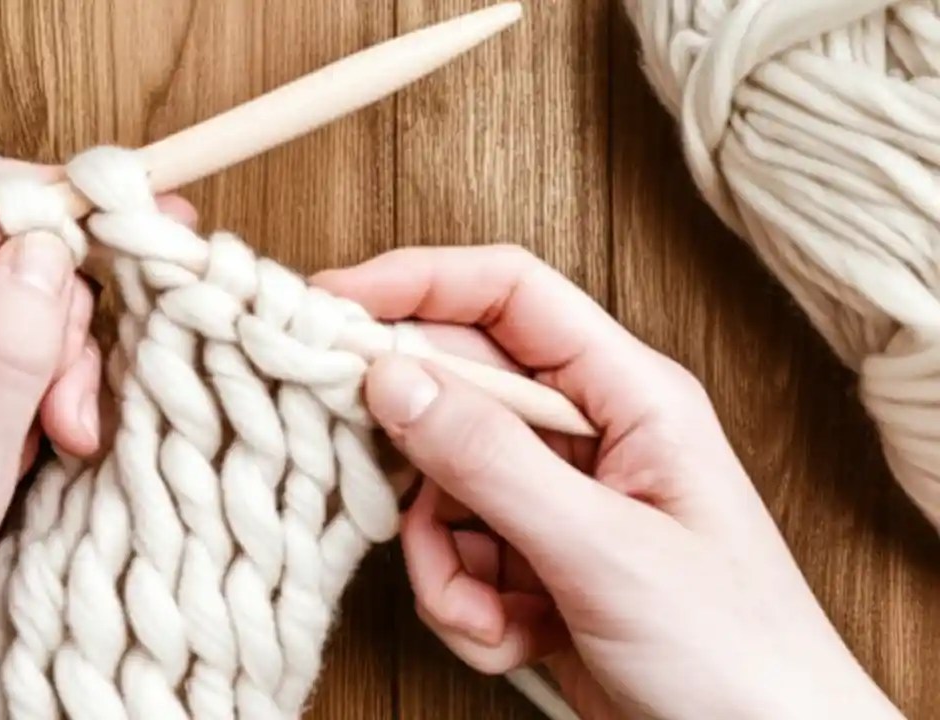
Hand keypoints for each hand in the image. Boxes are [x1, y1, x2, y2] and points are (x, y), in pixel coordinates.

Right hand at [314, 247, 902, 719]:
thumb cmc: (733, 651)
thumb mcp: (604, 549)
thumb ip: (492, 461)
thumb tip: (393, 379)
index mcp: (628, 396)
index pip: (509, 297)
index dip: (418, 282)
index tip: (332, 301)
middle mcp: (587, 436)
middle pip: (458, 394)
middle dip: (413, 452)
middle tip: (368, 477)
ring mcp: (556, 503)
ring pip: (440, 488)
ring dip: (440, 557)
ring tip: (486, 609)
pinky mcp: (535, 564)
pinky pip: (453, 556)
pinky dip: (463, 604)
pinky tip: (512, 639)